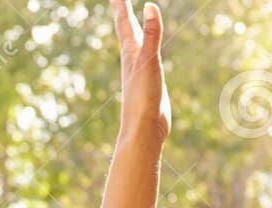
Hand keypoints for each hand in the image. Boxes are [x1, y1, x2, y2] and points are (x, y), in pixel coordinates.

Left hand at [112, 1, 169, 143]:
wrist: (143, 130)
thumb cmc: (143, 98)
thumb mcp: (149, 62)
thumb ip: (152, 35)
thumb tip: (149, 6)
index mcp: (130, 54)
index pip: (124, 23)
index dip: (121, 6)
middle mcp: (132, 61)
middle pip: (126, 31)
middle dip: (124, 14)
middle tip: (119, 0)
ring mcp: (140, 72)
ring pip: (136, 45)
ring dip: (134, 31)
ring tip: (132, 22)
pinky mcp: (148, 83)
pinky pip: (147, 59)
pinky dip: (147, 51)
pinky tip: (148, 53)